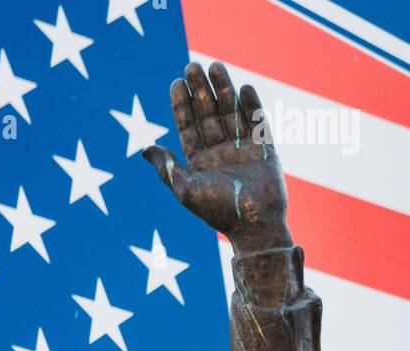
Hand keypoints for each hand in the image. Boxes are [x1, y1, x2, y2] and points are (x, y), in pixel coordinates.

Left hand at [144, 61, 291, 254]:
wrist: (255, 224)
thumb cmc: (219, 211)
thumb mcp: (185, 191)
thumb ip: (166, 170)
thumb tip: (145, 149)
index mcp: (200, 164)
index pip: (188, 128)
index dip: (182, 105)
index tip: (176, 82)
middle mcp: (220, 154)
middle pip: (208, 115)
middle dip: (200, 90)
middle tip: (192, 66)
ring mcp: (242, 150)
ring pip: (231, 113)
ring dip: (223, 90)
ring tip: (216, 66)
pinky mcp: (264, 151)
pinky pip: (257, 123)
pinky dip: (251, 105)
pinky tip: (244, 88)